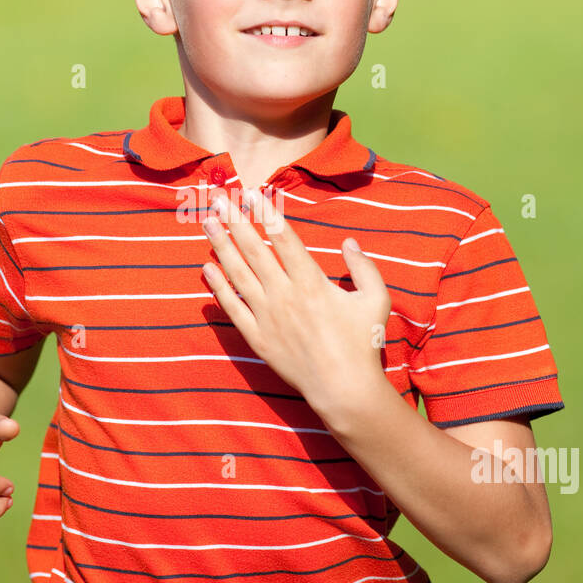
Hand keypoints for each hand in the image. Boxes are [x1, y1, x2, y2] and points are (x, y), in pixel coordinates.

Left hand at [201, 187, 390, 417]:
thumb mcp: (376, 300)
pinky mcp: (258, 338)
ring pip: (238, 274)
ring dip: (221, 247)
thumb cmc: (363, 343)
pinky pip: (232, 308)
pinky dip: (218, 288)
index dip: (265, 213)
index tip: (251, 194)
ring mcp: (268, 317)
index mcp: (312, 282)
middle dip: (235, 222)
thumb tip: (347, 243)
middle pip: (253, 250)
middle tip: (219, 200)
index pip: (282, 238)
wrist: (343, 389)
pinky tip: (207, 270)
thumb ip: (363, 267)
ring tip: (208, 224)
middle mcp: (285, 295)